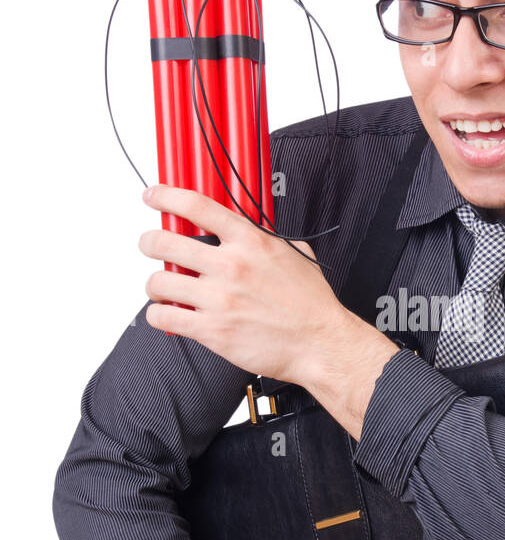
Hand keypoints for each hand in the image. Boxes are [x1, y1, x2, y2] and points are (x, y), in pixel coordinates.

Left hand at [138, 183, 346, 382]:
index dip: (166, 196)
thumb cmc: (310, 304)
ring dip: (155, 284)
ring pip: (158, 281)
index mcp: (251, 241)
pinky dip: (158, 314)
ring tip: (163, 287)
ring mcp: (219, 299)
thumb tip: (253, 232)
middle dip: (149, 242)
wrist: (320, 343)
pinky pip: (163, 316)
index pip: (196, 206)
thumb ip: (267, 240)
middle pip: (164, 241)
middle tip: (151, 245)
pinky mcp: (212, 330)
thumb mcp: (295, 255)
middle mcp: (231, 266)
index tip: (154, 196)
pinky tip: (168, 313)